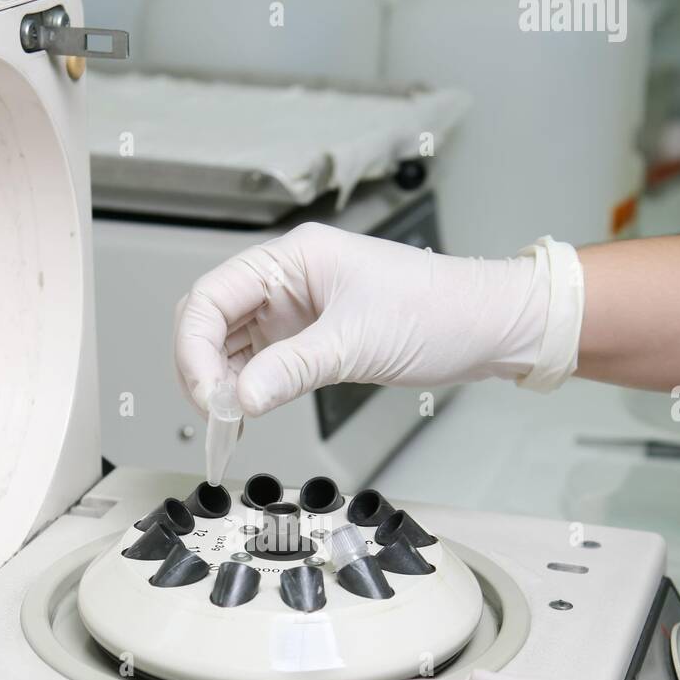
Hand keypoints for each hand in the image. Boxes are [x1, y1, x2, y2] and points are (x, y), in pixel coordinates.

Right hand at [174, 223, 583, 415]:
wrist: (485, 328)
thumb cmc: (437, 312)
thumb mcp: (357, 342)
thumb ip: (292, 370)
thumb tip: (240, 398)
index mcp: (292, 258)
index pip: (212, 295)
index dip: (194, 346)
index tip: (205, 393)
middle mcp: (286, 281)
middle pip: (212, 320)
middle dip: (200, 366)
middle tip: (215, 412)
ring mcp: (295, 311)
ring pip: (231, 346)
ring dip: (221, 382)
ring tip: (228, 421)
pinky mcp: (309, 340)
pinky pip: (261, 364)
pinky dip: (247, 389)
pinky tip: (246, 414)